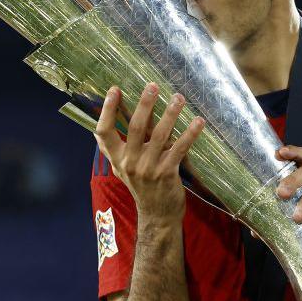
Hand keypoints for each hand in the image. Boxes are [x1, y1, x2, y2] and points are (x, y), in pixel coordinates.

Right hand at [94, 83, 204, 223]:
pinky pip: (179, 148)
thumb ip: (122, 146)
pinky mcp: (167, 173)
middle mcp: (129, 162)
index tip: (114, 90)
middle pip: (134, 127)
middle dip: (144, 104)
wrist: (157, 214)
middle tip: (152, 86)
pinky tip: (198, 121)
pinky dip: (189, 134)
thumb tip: (117, 119)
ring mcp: (148, 168)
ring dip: (170, 114)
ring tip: (179, 97)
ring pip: (159, 135)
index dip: (107, 110)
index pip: (104, 132)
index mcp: (117, 158)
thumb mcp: (125, 167)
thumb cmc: (143, 185)